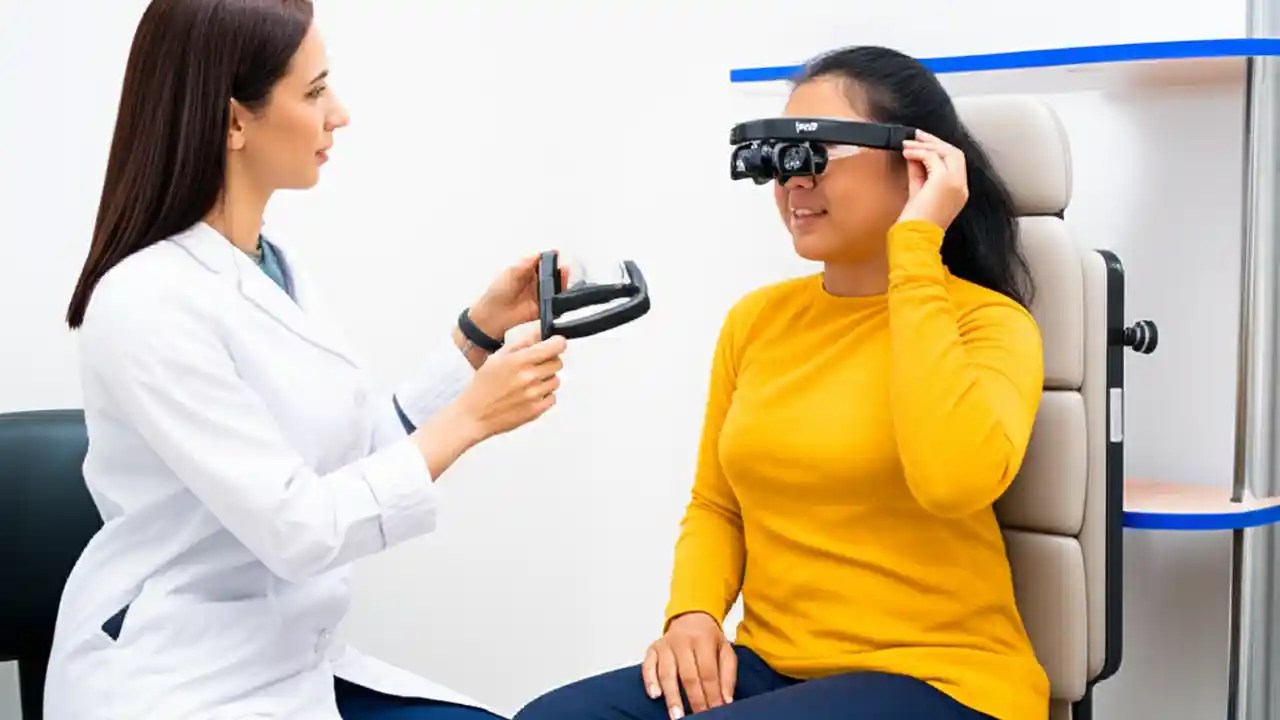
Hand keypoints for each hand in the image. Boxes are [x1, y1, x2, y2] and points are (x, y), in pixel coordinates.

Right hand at [452, 329, 566, 440]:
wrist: (474, 415)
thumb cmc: (483, 387)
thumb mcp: (497, 357)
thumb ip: (521, 343)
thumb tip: (540, 332)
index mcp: (519, 360)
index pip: (555, 346)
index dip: (557, 343)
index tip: (556, 344)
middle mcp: (529, 376)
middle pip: (557, 363)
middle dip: (549, 362)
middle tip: (534, 366)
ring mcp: (534, 394)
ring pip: (556, 380)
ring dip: (546, 380)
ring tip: (528, 383)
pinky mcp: (536, 410)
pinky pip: (552, 397)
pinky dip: (544, 396)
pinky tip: (529, 395)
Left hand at [468, 253, 569, 340]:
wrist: (493, 316)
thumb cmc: (496, 294)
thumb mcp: (509, 273)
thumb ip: (523, 264)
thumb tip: (535, 253)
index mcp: (525, 269)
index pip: (541, 259)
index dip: (549, 257)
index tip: (556, 254)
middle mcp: (534, 280)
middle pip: (551, 272)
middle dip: (558, 269)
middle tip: (562, 267)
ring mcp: (539, 293)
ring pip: (555, 285)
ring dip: (561, 281)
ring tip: (563, 275)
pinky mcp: (543, 306)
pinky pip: (555, 300)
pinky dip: (560, 297)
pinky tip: (561, 293)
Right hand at [642, 612, 735, 718]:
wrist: (691, 617)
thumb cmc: (708, 638)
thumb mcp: (725, 650)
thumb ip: (728, 675)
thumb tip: (726, 700)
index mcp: (703, 639)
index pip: (708, 672)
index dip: (712, 693)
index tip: (716, 710)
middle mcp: (682, 641)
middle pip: (688, 675)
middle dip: (694, 699)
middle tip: (699, 717)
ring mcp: (665, 645)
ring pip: (667, 673)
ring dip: (672, 696)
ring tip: (677, 715)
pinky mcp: (652, 649)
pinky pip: (648, 666)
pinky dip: (650, 681)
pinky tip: (655, 695)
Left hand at [897, 130, 968, 229]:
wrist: (916, 239)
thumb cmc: (915, 224)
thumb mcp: (919, 193)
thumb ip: (919, 173)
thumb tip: (913, 155)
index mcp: (959, 192)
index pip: (955, 162)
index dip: (938, 149)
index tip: (922, 143)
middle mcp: (961, 187)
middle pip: (955, 153)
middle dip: (934, 141)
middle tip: (916, 135)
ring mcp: (955, 183)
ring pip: (947, 151)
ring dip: (926, 144)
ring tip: (908, 144)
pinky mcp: (944, 181)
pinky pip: (933, 157)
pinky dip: (919, 152)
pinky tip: (907, 152)